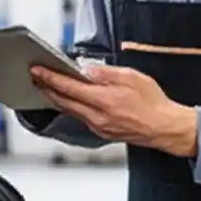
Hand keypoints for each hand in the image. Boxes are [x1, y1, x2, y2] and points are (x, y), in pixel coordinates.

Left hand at [30, 64, 197, 156]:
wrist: (166, 128)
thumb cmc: (154, 103)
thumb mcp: (132, 77)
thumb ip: (106, 72)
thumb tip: (86, 68)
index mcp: (103, 100)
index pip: (68, 87)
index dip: (49, 77)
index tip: (37, 70)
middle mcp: (97, 116)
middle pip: (63, 101)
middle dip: (46, 88)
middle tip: (35, 76)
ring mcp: (98, 126)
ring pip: (70, 110)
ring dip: (57, 97)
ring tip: (47, 85)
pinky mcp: (102, 131)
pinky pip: (80, 117)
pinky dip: (71, 106)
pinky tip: (71, 99)